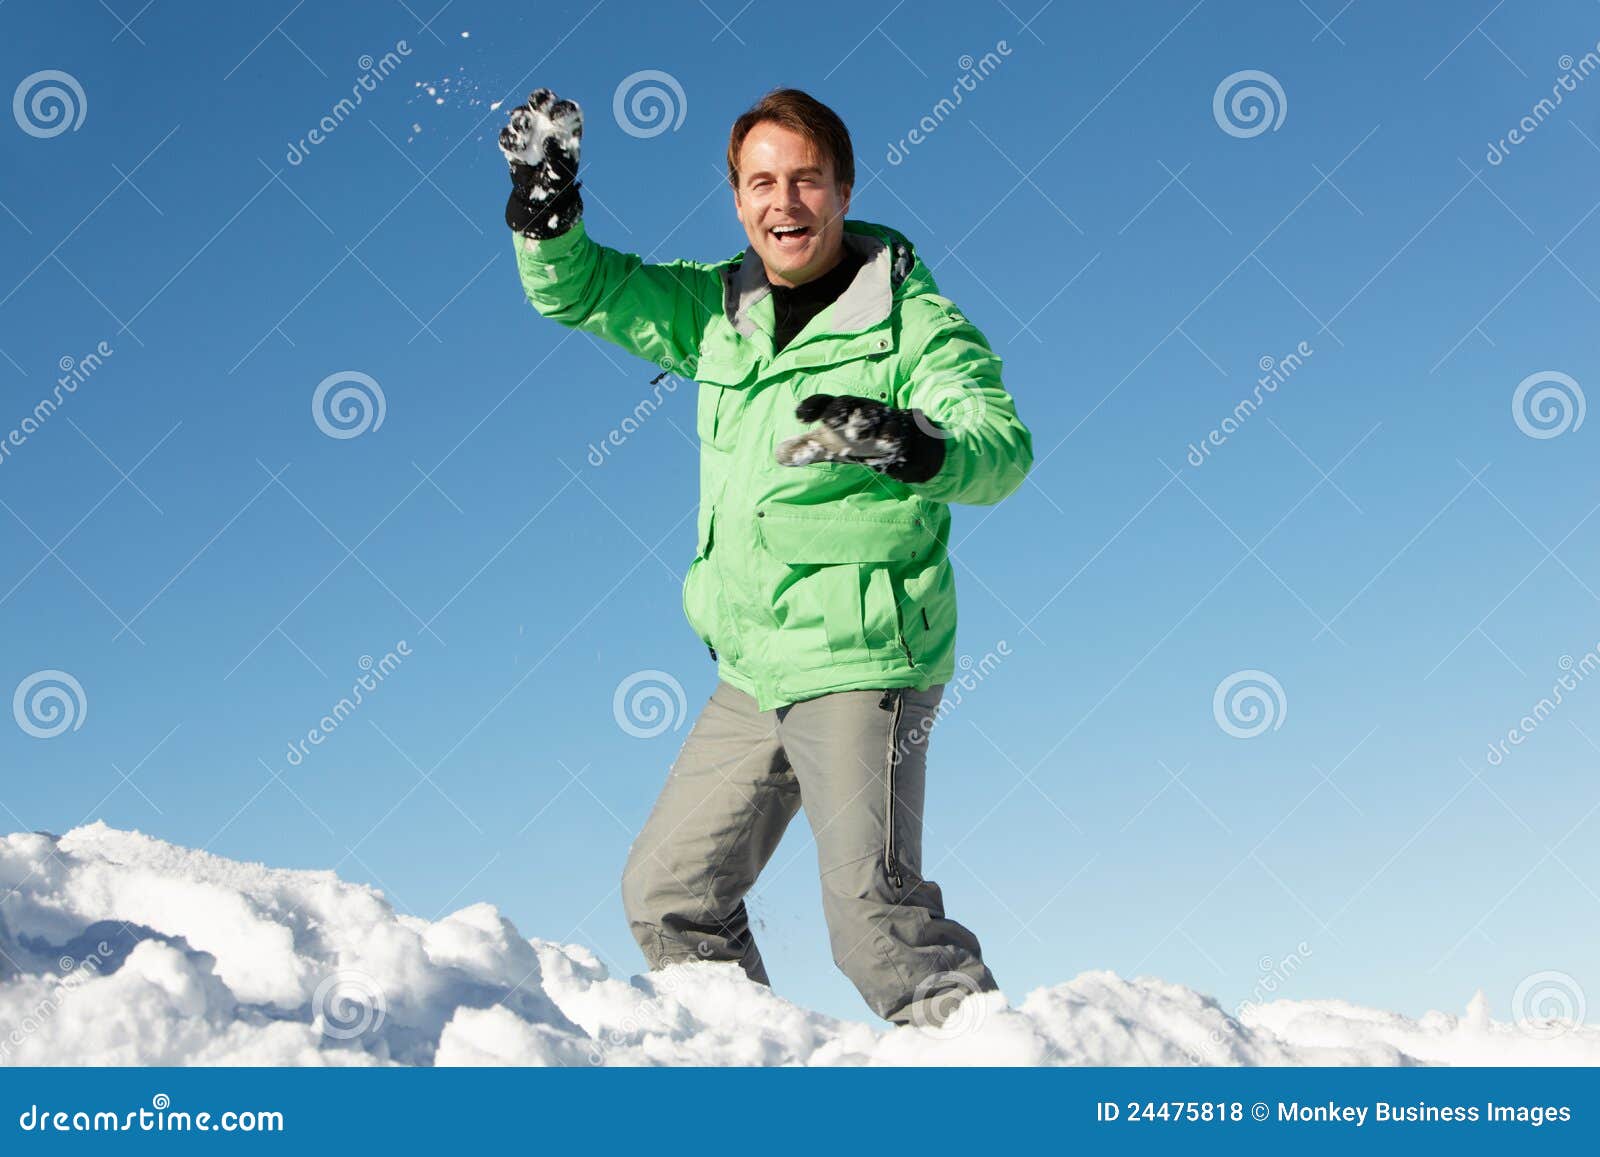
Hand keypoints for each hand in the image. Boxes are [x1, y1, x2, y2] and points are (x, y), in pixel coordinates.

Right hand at [499, 88, 583, 238]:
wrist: (539, 203)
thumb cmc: (558, 187)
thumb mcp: (562, 174)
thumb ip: (558, 157)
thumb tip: (549, 140)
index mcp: (567, 131)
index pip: (567, 110)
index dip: (561, 108)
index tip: (555, 114)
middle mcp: (548, 127)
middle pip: (542, 102)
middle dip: (538, 100)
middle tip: (535, 106)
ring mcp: (530, 133)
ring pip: (522, 114)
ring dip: (521, 119)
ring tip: (524, 130)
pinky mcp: (515, 144)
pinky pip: (507, 134)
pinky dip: (508, 139)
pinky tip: (516, 151)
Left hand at [775, 393, 945, 483]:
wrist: (903, 442)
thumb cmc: (860, 439)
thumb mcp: (832, 446)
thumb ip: (807, 450)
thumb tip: (778, 455)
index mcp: (842, 410)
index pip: (824, 403)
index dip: (812, 407)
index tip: (799, 417)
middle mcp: (860, 409)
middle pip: (848, 404)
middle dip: (838, 412)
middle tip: (829, 423)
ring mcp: (882, 419)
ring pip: (873, 414)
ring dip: (864, 421)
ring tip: (856, 434)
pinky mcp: (902, 430)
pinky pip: (898, 430)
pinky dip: (893, 435)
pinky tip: (888, 444)